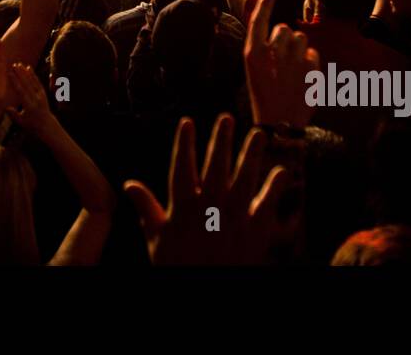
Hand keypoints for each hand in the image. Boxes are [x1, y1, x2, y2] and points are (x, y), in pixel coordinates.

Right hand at [6, 62, 54, 136]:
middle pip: (26, 84)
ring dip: (25, 72)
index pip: (21, 91)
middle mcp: (36, 99)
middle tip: (13, 65)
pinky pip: (37, 82)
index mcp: (29, 106)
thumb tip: (5, 108)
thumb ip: (13, 115)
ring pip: (32, 81)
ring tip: (19, 64)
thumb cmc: (31, 125)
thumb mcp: (21, 122)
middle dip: (20, 74)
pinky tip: (28, 68)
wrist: (47, 125)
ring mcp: (41, 95)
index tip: (9, 73)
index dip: (15, 81)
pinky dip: (33, 74)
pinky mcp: (43, 93)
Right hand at [123, 114, 290, 265]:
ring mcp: (233, 217)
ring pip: (244, 177)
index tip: (187, 122)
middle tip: (226, 118)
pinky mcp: (254, 232)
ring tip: (258, 133)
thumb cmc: (178, 267)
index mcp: (182, 207)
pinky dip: (275, 187)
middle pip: (216, 165)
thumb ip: (146, 209)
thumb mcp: (156, 240)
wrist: (208, 292)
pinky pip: (267, 204)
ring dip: (250, 153)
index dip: (184, 142)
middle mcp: (209, 206)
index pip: (182, 166)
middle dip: (221, 139)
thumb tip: (128, 184)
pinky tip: (282, 170)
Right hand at [245, 0, 318, 128]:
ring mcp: (293, 60)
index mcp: (252, 54)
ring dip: (298, 47)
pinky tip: (302, 75)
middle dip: (284, 38)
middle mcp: (272, 54)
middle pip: (283, 29)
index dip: (264, 5)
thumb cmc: (264, 97)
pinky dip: (309, 61)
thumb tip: (280, 30)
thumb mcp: (254, 71)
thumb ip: (263, 49)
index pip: (258, 20)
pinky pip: (313, 53)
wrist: (280, 125)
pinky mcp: (311, 69)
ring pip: (301, 38)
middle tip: (280, 58)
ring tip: (292, 66)